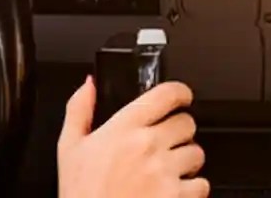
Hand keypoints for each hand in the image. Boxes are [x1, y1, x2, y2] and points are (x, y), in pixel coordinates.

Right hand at [58, 77, 207, 197]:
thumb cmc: (81, 196)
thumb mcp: (69, 150)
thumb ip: (79, 111)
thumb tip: (88, 85)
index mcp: (123, 129)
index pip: (167, 94)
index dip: (180, 92)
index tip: (181, 98)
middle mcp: (148, 146)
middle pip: (187, 123)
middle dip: (179, 132)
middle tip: (165, 145)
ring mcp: (165, 172)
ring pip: (197, 153)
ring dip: (186, 161)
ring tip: (165, 173)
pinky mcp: (177, 196)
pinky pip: (201, 184)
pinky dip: (192, 189)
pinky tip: (171, 192)